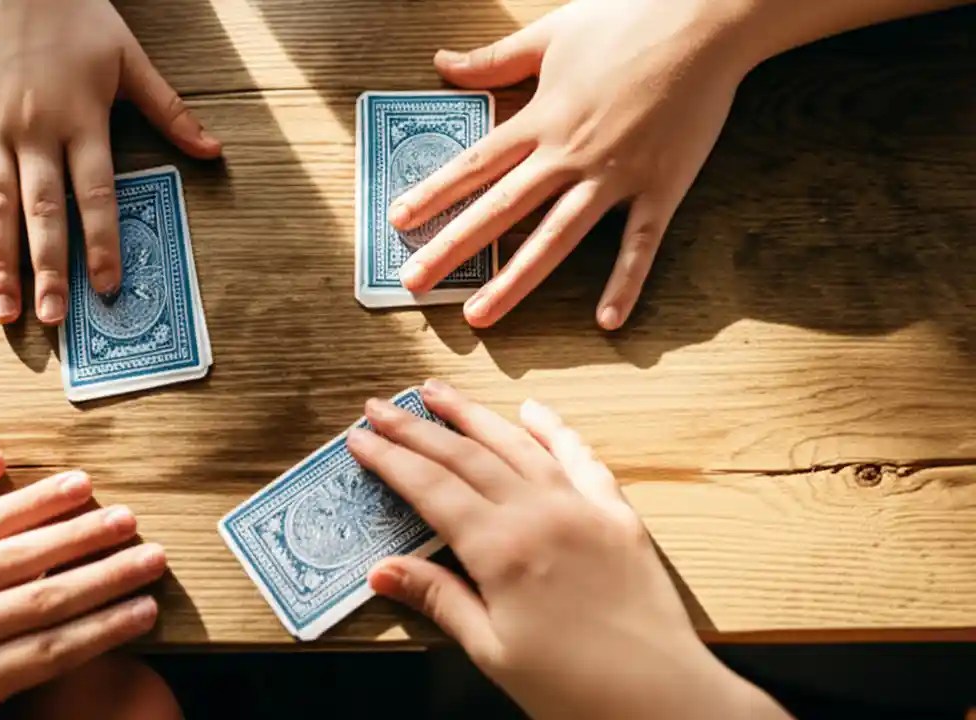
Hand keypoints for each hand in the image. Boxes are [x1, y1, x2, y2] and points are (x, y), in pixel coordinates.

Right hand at [0, 0, 220, 324]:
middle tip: (51, 317)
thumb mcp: (132, 60)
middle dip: (49, 267)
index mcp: (83, 121)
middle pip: (44, 210)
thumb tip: (214, 152)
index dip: (103, 242)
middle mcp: (36, 132)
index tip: (107, 287)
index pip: (97, 194)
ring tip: (2, 309)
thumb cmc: (80, 18)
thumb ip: (170, 111)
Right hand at [347, 380, 789, 719]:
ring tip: (437, 392)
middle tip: (381, 405)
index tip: (360, 438)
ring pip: (516, 445)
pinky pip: (580, 458)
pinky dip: (553, 429)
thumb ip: (439, 599)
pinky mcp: (618, 514)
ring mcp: (582, 508)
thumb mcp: (492, 651)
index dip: (391, 459)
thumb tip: (380, 569)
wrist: (664, 701)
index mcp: (501, 550)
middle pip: (464, 457)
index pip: (430, 488)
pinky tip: (531, 410)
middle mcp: (539, 515)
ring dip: (472, 415)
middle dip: (416, 429)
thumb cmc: (573, 690)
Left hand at [391, 0, 752, 328]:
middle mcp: (569, 154)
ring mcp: (615, 176)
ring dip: (515, 281)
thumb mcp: (551, 34)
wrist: (706, 20)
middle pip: (500, 209)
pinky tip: (607, 321)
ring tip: (480, 317)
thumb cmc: (629, 19)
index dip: (433, 194)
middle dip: (453, 249)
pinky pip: (640, 244)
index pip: (474, 165)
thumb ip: (495, 59)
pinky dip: (625, 283)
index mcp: (541, 119)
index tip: (397, 222)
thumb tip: (441, 64)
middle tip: (414, 283)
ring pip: (556, 238)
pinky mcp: (661, 187)